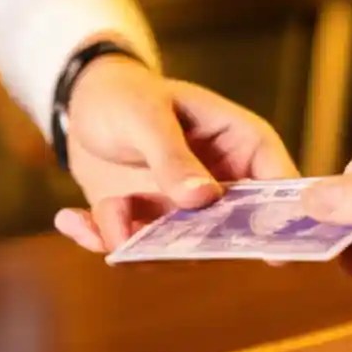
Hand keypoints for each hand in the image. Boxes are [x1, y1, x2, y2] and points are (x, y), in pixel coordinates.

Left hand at [52, 55, 298, 251]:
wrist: (80, 105)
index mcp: (239, 143)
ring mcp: (181, 209)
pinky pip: (129, 246)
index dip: (282, 219)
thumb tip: (204, 199)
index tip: (276, 256)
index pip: (278, 183)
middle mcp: (218, 184)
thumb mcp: (146, 117)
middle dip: (190, 243)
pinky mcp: (144, 223)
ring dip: (133, 235)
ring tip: (106, 207)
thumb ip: (172, 157)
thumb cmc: (125, 96)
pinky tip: (69, 218)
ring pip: (173, 248)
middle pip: (227, 231)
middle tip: (157, 242)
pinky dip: (98, 237)